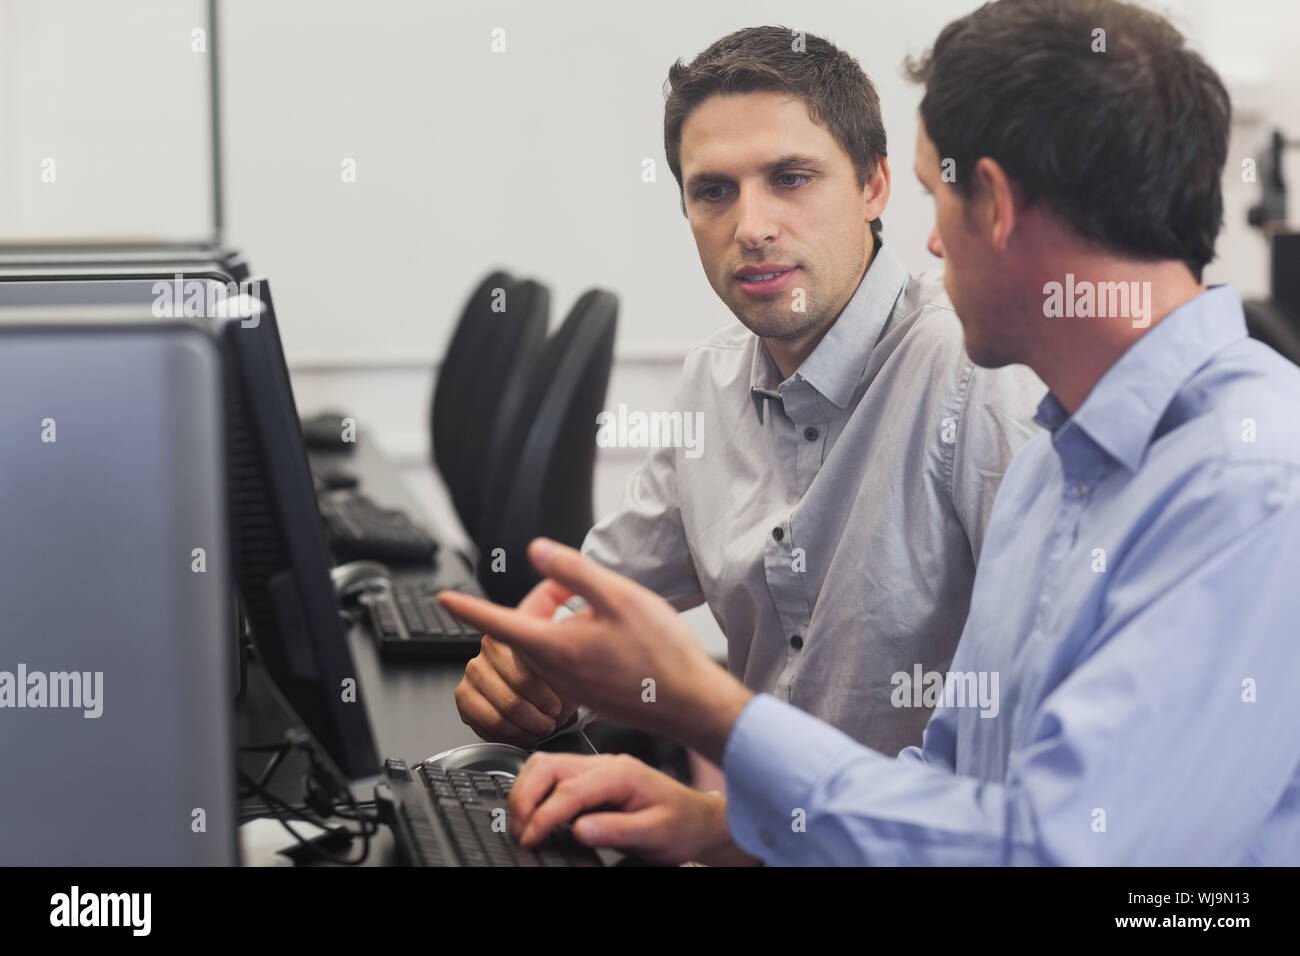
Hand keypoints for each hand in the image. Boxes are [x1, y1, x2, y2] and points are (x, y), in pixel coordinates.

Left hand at [439, 539, 752, 762]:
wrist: (690, 703)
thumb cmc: (660, 654)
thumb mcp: (618, 597)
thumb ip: (573, 572)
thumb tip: (538, 552)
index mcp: (555, 648)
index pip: (497, 624)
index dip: (468, 608)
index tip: (444, 600)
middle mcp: (555, 673)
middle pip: (529, 629)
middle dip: (545, 601)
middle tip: (576, 585)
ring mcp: (571, 689)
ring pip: (550, 645)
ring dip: (565, 622)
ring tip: (605, 612)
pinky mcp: (587, 696)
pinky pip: (568, 662)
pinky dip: (579, 642)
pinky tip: (614, 637)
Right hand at [508, 752, 757, 865]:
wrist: (697, 819)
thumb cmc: (680, 825)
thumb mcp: (656, 835)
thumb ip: (617, 830)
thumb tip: (579, 830)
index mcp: (621, 775)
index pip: (570, 790)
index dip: (544, 815)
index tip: (530, 838)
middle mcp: (604, 765)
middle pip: (548, 766)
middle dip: (524, 797)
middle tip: (519, 832)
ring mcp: (596, 767)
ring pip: (545, 765)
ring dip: (525, 792)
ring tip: (522, 825)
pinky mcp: (590, 777)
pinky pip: (552, 774)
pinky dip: (534, 791)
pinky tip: (535, 814)